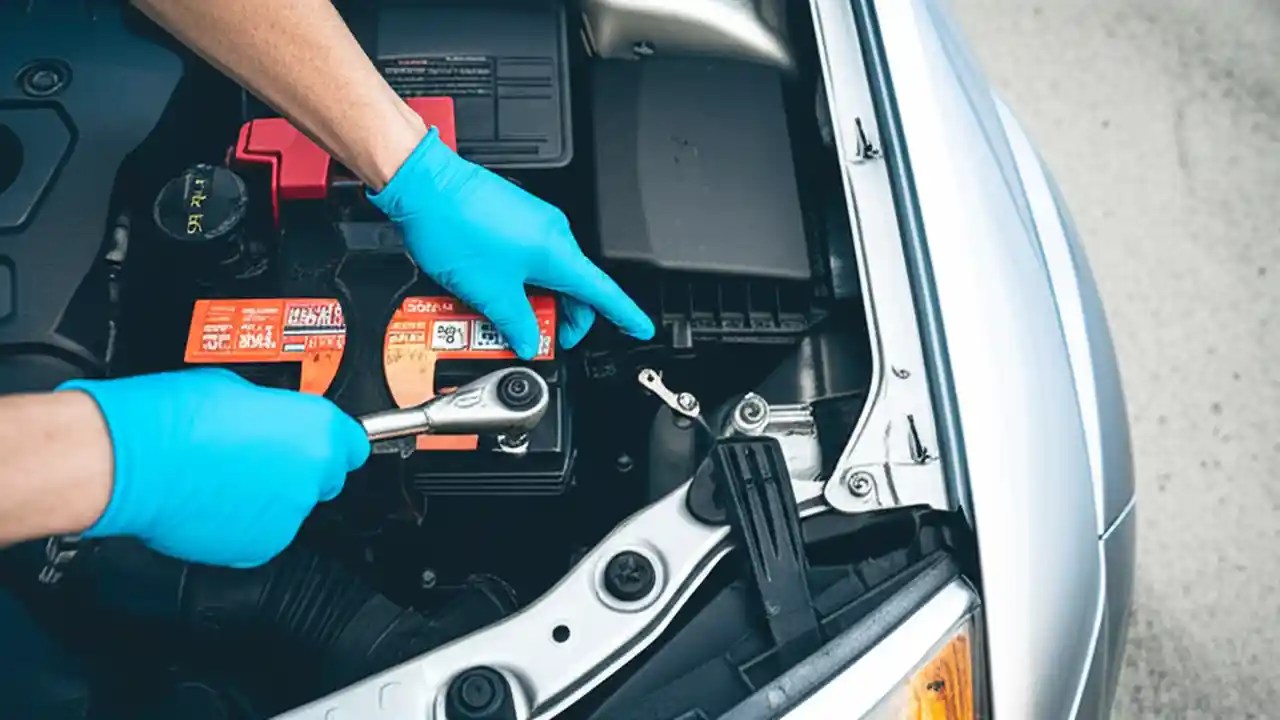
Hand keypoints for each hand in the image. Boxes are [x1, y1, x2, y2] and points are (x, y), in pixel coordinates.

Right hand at [57, 369, 369, 567]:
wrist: (132, 460)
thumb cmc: (174, 416)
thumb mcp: (241, 389)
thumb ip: (276, 412)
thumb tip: (276, 420)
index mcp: (318, 431)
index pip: (354, 443)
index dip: (330, 441)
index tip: (315, 440)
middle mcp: (311, 477)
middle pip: (324, 477)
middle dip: (299, 467)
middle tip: (257, 455)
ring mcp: (287, 517)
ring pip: (292, 507)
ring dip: (270, 496)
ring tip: (225, 478)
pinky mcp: (258, 547)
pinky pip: (262, 532)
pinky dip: (245, 522)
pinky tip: (215, 501)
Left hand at [368, 128, 655, 358]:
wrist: (423, 185)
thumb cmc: (454, 227)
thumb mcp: (488, 293)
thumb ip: (515, 324)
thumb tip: (528, 341)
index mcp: (558, 253)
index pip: (603, 293)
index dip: (624, 315)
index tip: (639, 328)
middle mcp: (553, 234)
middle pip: (575, 288)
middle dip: (562, 318)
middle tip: (540, 340)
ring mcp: (534, 223)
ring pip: (549, 274)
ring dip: (536, 301)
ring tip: (506, 319)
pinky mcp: (514, 219)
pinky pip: (530, 258)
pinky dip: (522, 281)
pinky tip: (496, 294)